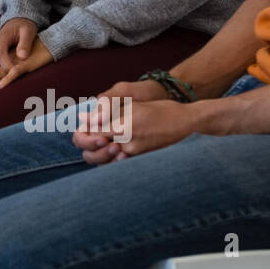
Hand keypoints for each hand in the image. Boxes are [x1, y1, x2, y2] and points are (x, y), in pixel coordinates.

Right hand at [0, 18, 51, 98]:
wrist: (18, 21)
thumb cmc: (25, 27)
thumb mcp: (28, 32)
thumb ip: (25, 44)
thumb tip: (22, 57)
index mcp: (1, 39)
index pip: (0, 56)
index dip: (5, 67)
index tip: (12, 76)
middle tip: (3, 87)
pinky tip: (0, 82)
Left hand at [73, 96, 196, 165]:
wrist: (186, 123)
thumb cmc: (160, 109)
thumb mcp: (132, 106)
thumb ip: (106, 113)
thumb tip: (83, 118)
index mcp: (122, 126)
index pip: (91, 133)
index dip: (85, 131)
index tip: (86, 126)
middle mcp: (127, 143)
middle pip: (94, 151)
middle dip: (88, 144)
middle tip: (93, 135)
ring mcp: (134, 154)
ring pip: (104, 159)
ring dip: (99, 152)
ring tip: (103, 140)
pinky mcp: (140, 160)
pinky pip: (118, 162)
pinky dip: (112, 157)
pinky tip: (116, 146)